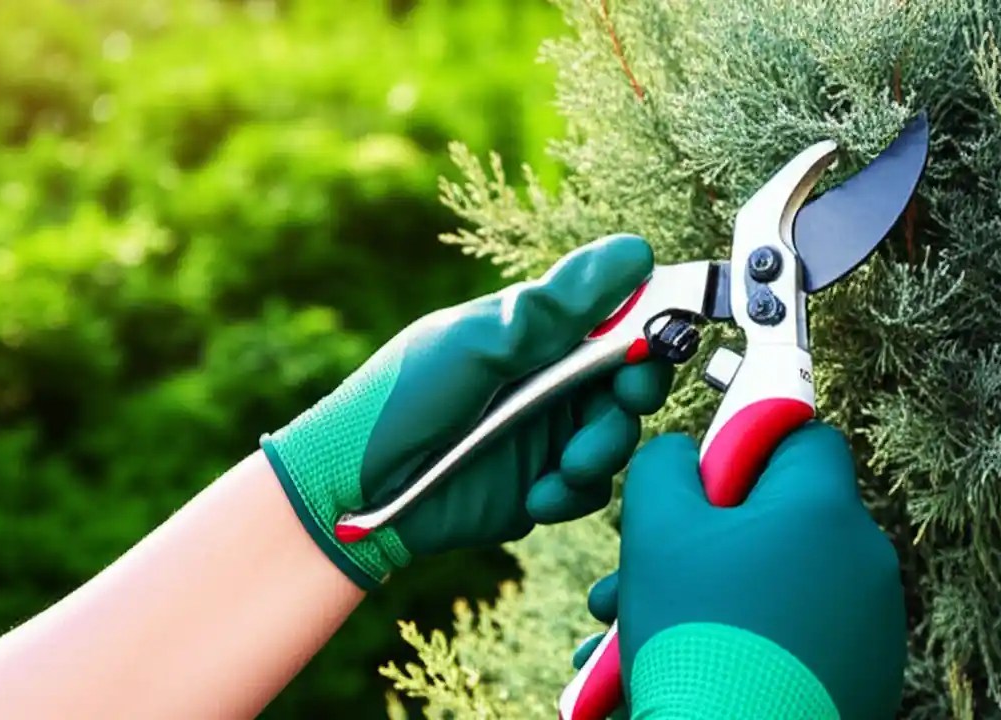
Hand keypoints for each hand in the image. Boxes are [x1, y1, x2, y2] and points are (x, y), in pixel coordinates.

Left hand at [261, 234, 673, 588]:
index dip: (647, 326)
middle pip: (632, 375)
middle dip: (635, 392)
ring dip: (603, 449)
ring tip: (566, 466)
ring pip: (618, 434)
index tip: (653, 342)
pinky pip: (591, 489)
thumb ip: (556, 307)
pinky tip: (537, 498)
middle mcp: (550, 376)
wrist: (347, 494)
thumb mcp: (478, 345)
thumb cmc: (400, 401)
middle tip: (624, 402)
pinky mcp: (543, 485)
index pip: (617, 313)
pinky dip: (574, 492)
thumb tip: (633, 251)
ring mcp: (548, 432)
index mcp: (536, 329)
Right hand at [573, 422, 905, 718]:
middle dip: (701, 538)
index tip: (699, 480)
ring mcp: (871, 625)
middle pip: (777, 518)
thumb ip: (665, 467)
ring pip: (774, 584)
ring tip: (629, 634)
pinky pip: (794, 637)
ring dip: (706, 596)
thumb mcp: (656, 531)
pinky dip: (741, 641)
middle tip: (641, 572)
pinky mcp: (865, 676)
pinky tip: (676, 668)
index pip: (801, 436)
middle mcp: (863, 559)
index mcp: (825, 508)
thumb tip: (683, 454)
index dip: (744, 445)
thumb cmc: (699, 638)